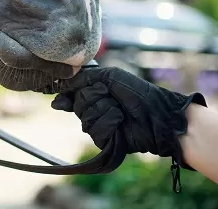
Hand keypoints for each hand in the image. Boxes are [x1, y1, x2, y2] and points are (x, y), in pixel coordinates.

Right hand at [52, 66, 205, 170]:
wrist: (157, 114)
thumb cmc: (138, 92)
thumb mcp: (110, 77)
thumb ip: (85, 79)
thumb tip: (60, 90)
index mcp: (95, 93)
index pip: (71, 95)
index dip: (66, 96)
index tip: (62, 98)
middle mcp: (95, 109)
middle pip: (77, 105)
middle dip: (93, 97)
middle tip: (109, 95)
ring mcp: (99, 126)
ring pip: (85, 118)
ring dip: (104, 110)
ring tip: (119, 111)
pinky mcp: (105, 141)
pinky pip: (95, 131)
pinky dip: (109, 122)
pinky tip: (120, 122)